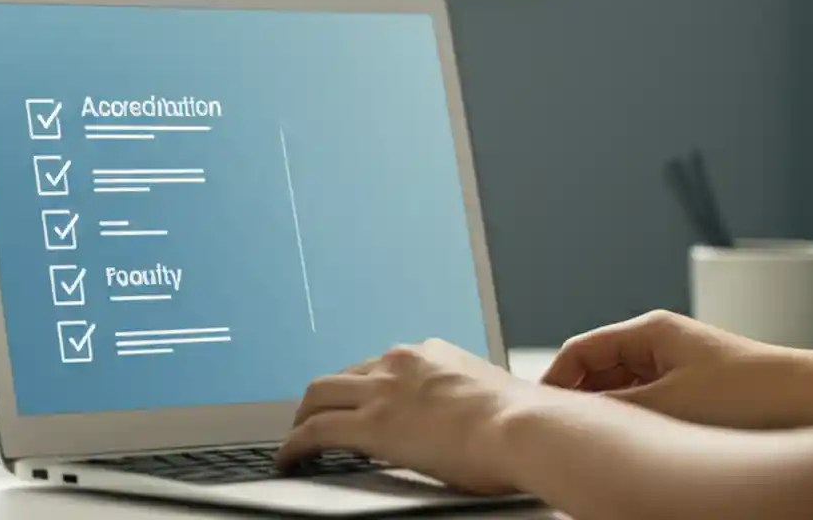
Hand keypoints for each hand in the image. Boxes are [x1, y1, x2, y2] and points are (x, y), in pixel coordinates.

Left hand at [276, 339, 537, 493]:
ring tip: (296, 438)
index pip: (383, 366)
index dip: (366, 387)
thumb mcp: (491, 397)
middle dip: (327, 397)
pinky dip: (295, 444)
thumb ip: (468, 402)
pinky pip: (316, 430)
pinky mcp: (370, 424)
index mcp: (432, 355)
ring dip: (304, 417)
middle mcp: (402, 363)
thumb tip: (473, 422)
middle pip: (344, 374)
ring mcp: (383, 390)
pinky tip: (289, 458)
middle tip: (317, 418)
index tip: (363, 403)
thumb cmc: (523, 422)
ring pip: (320, 394)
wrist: (524, 427)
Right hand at [543, 310, 790, 427]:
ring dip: (607, 414)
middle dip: (578, 401)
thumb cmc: (749, 393)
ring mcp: (675, 366)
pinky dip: (632, 422)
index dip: (555, 382)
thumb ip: (614, 410)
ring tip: (596, 444)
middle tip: (563, 435)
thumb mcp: (669, 404)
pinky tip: (631, 446)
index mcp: (649, 331)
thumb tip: (571, 419)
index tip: (539, 414)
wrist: (811, 402)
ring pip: (621, 390)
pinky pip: (645, 404)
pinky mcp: (691, 390)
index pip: (580, 351)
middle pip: (597, 370)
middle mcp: (659, 343)